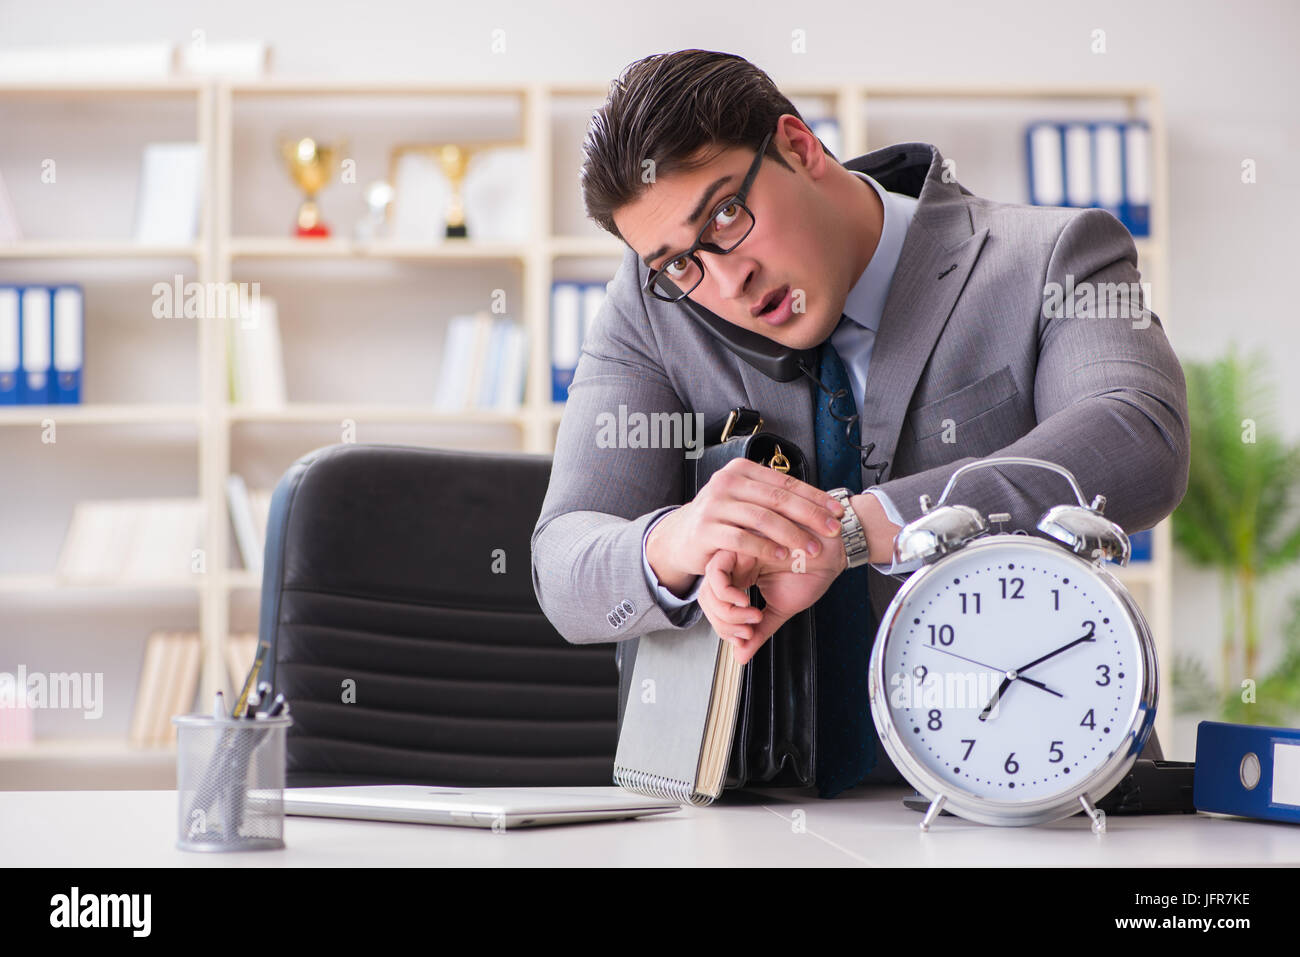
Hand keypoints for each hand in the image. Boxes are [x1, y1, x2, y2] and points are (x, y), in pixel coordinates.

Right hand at [645, 458, 845, 597]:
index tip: (838, 511)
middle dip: (810, 515)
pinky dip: (765, 548)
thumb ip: (772, 497)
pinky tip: (783, 556)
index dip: (815, 497)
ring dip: (792, 534)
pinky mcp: (706, 530)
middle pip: (778, 499)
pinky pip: (742, 539)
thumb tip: (818, 502)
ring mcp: (715, 505)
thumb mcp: (745, 499)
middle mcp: (727, 483)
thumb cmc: (722, 519)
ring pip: (762, 519)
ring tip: (812, 548)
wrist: (682, 537)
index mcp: (741, 471)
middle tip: (833, 530)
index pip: (785, 483)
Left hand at [698, 535, 846, 664]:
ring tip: (753, 617)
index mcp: (741, 577)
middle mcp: (735, 565)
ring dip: (727, 612)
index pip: (716, 606)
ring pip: (708, 587)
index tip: (748, 637)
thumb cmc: (811, 572)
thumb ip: (759, 630)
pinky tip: (746, 602)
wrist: (832, 552)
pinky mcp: (739, 543)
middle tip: (748, 632)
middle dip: (724, 624)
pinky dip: (726, 593)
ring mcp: (735, 554)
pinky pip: (716, 571)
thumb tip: (740, 657)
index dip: (725, 628)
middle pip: (707, 598)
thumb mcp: (781, 608)